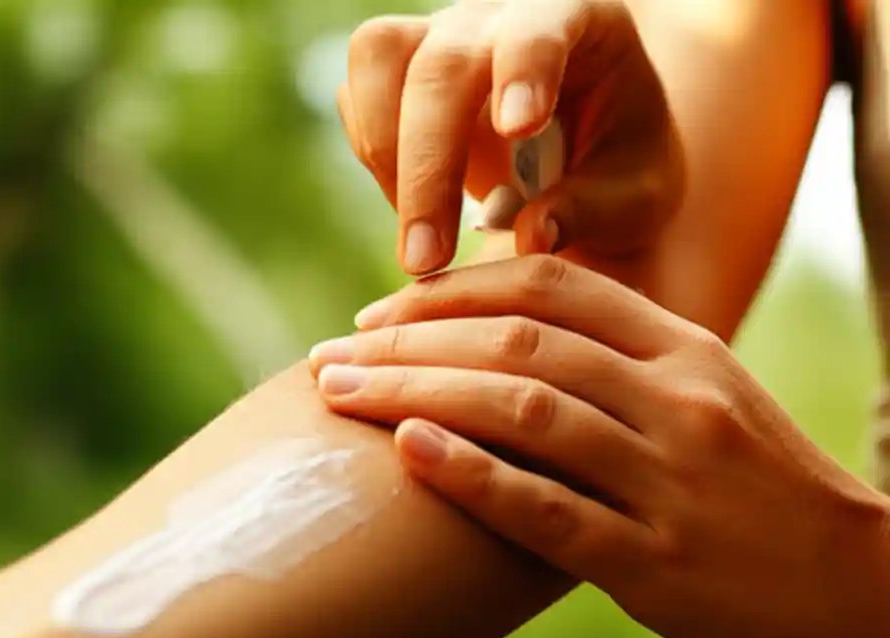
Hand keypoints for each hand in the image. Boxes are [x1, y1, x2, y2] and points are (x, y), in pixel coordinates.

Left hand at [308, 255, 889, 637]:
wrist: (867, 591)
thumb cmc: (764, 490)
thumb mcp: (707, 397)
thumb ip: (617, 360)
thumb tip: (495, 340)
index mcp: (685, 348)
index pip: (550, 286)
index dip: (450, 290)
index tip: (379, 311)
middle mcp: (676, 399)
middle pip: (517, 344)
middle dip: (407, 342)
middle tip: (330, 355)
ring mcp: (669, 480)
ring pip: (523, 411)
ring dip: (415, 395)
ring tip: (339, 393)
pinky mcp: (656, 564)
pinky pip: (547, 508)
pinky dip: (470, 475)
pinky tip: (406, 452)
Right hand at [338, 0, 683, 273]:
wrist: (579, 151)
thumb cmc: (619, 165)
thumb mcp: (636, 197)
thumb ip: (591, 211)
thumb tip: (531, 238)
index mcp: (578, 21)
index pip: (538, 28)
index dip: (524, 69)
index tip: (518, 129)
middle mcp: (498, 16)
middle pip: (442, 62)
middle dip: (429, 165)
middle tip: (428, 259)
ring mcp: (439, 34)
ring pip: (376, 53)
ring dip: (383, 151)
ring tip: (418, 236)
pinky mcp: (394, 67)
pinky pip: (357, 96)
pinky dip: (375, 159)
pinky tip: (417, 208)